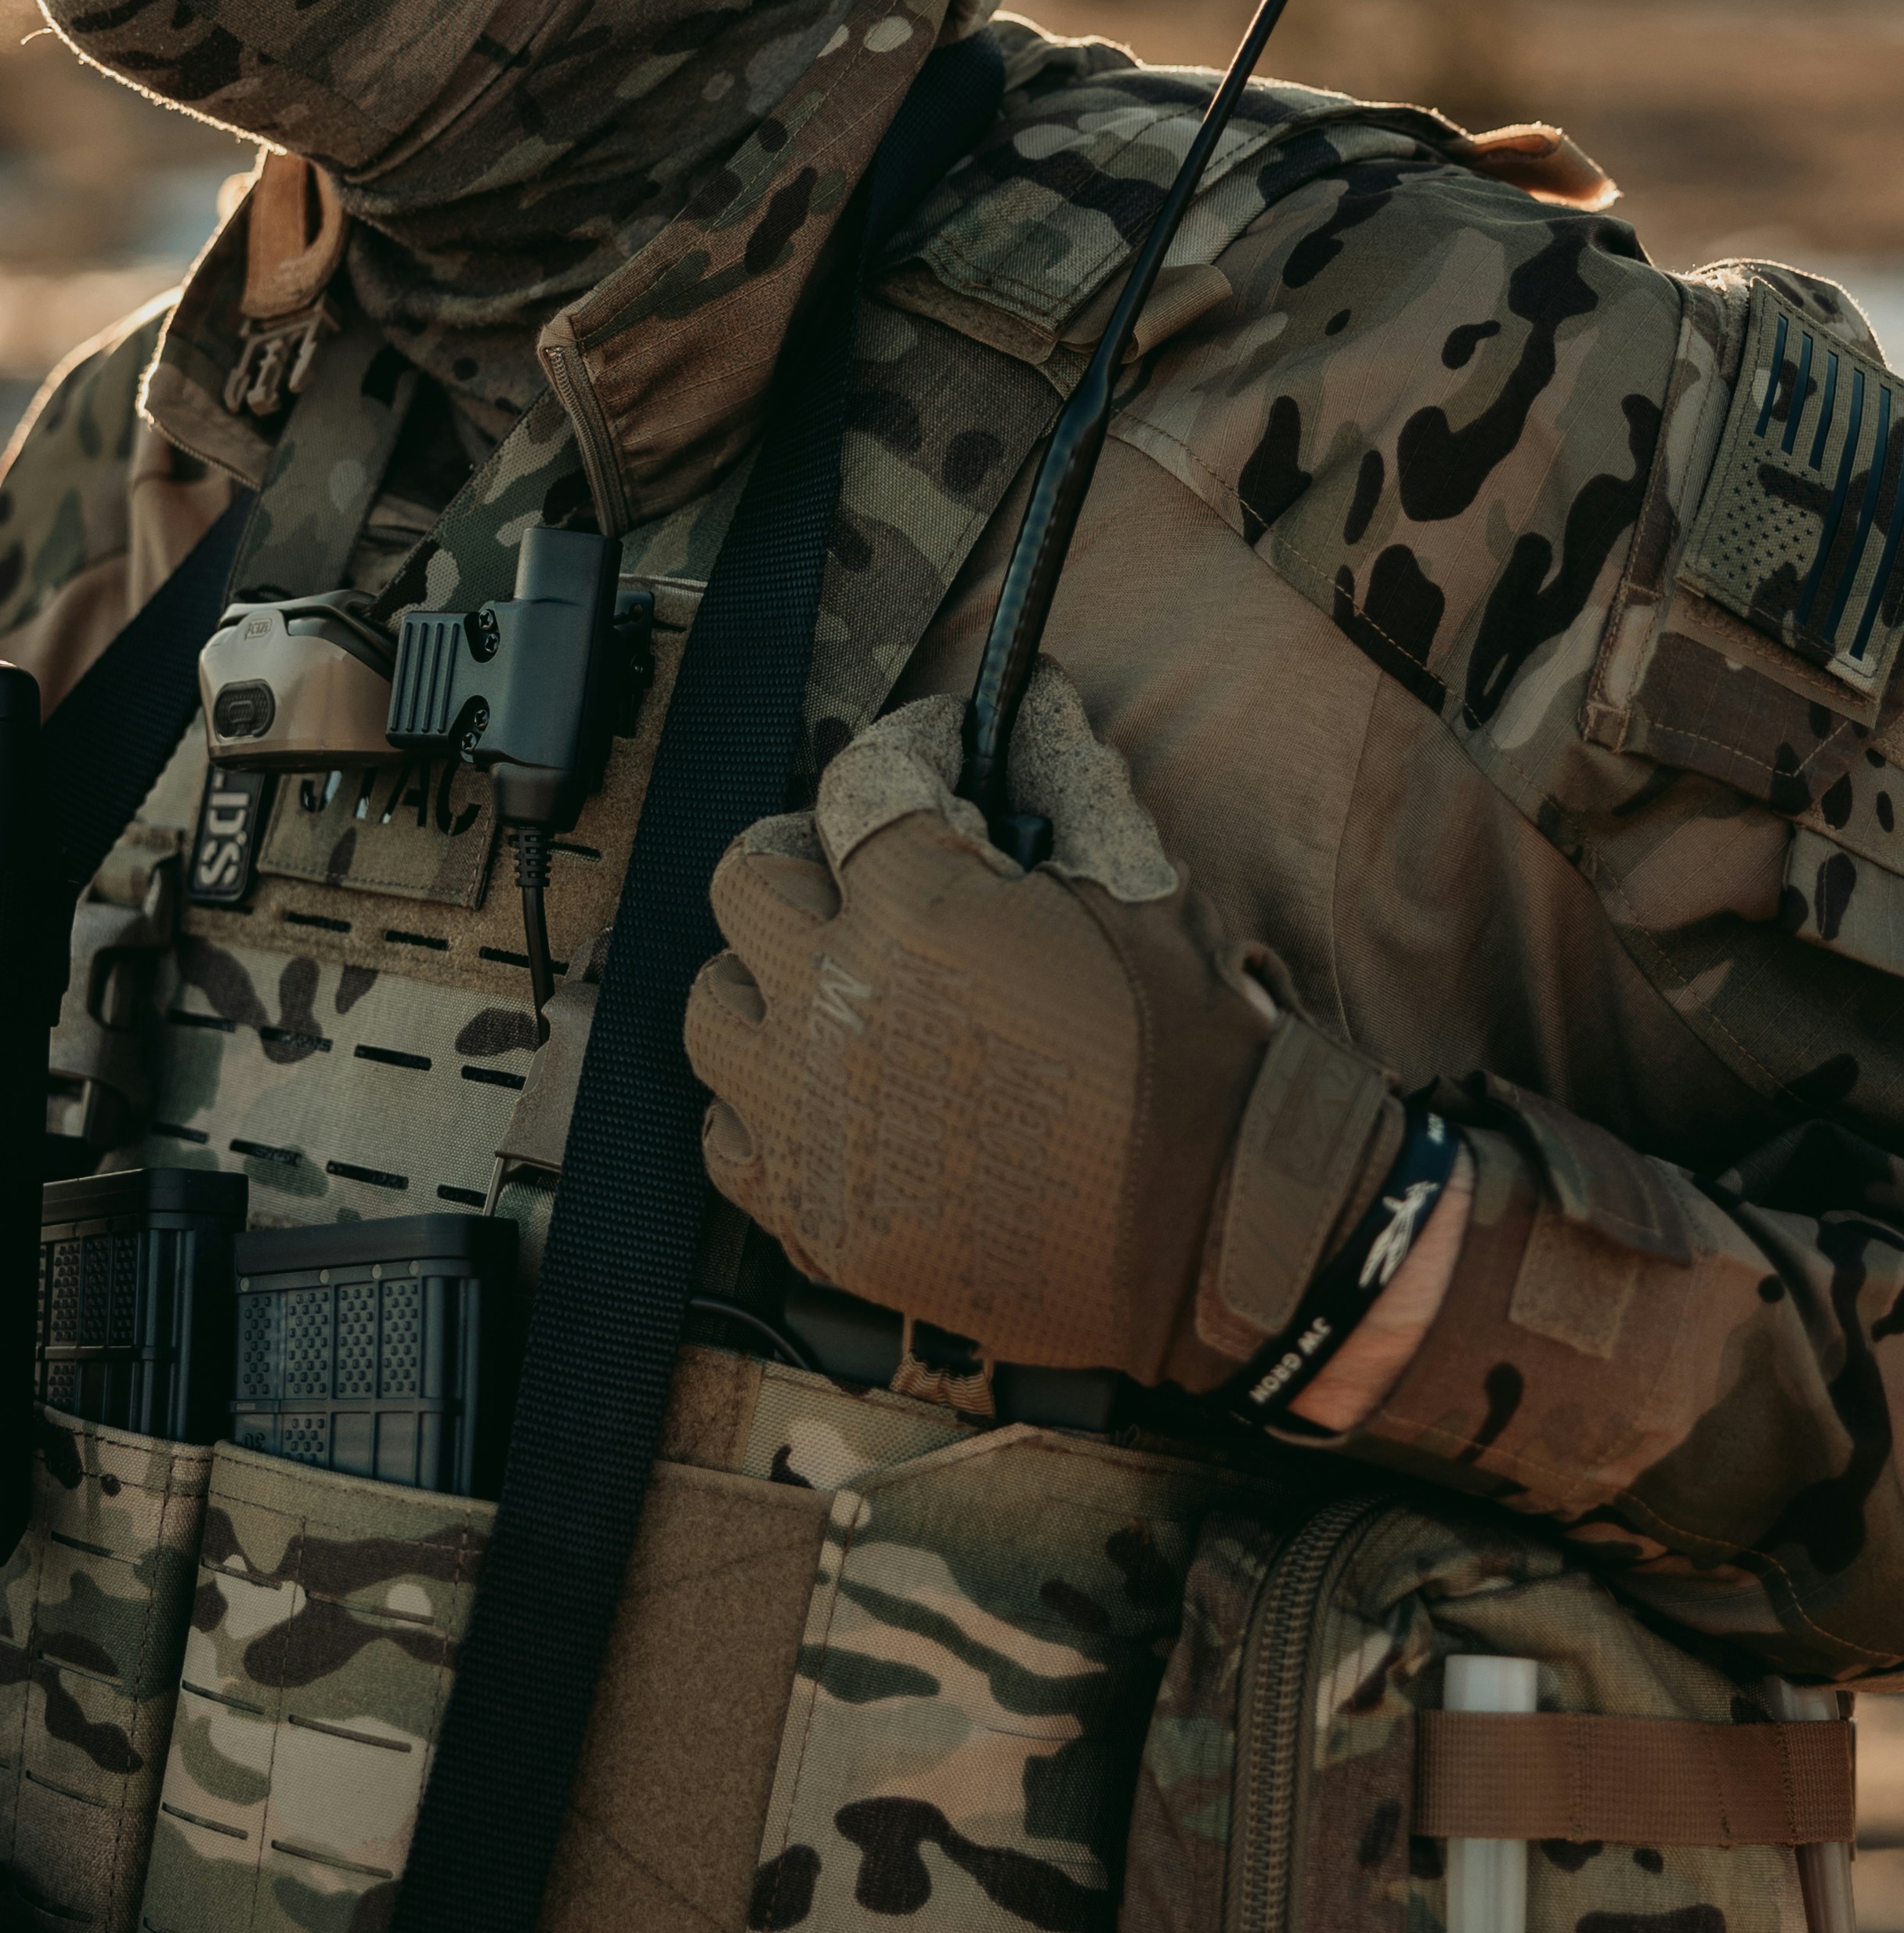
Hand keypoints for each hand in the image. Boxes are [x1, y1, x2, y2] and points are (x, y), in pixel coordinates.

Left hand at [681, 688, 1414, 1399]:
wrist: (1218, 1235)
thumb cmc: (1189, 1067)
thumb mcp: (1138, 894)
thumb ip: (1067, 782)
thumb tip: (1034, 697)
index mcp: (916, 913)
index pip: (861, 779)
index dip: (909, 746)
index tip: (938, 752)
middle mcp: (834, 1007)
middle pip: (748, 880)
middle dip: (808, 852)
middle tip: (864, 864)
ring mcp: (807, 1118)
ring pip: (715, 1004)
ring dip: (768, 977)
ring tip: (837, 982)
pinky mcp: (809, 1213)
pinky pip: (726, 1134)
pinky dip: (763, 1103)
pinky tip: (829, 1093)